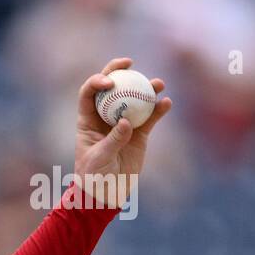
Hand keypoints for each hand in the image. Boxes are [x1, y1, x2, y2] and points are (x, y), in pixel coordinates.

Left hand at [74, 57, 172, 207]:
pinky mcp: (140, 133)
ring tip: (157, 83)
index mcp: (87, 120)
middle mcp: (104, 116)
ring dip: (146, 88)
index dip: (96, 82)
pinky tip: (166, 103)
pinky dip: (159, 109)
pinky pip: (150, 117)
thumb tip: (126, 122)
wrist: (107, 192)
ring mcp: (123, 122)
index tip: (109, 81)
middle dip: (118, 71)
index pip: (88, 94)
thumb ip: (112, 141)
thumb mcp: (99, 159)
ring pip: (134, 99)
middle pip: (111, 88)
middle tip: (130, 63)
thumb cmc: (94, 176)